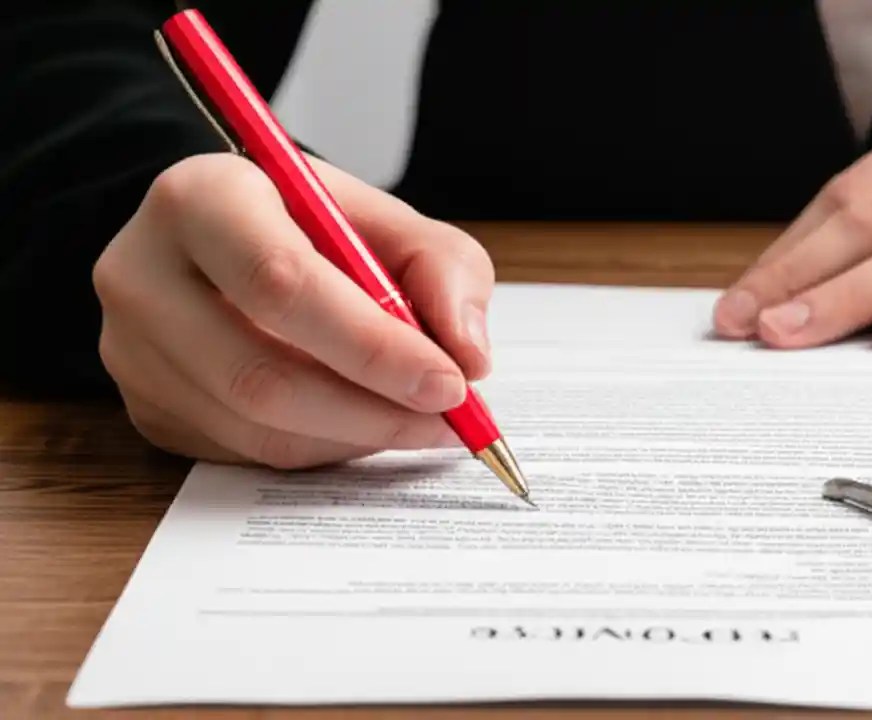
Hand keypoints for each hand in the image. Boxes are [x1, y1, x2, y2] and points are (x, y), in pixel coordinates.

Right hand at [93, 153, 493, 468]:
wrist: (233, 243)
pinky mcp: (147, 408)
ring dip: (356, 437)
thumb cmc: (316, 230)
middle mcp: (143, 273)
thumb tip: (468, 356)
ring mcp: (132, 350)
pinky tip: (362, 422)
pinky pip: (246, 453)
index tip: (449, 381)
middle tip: (447, 420)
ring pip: (255, 427)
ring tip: (418, 421)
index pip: (281, 282)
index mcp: (201, 198)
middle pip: (259, 373)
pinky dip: (323, 448)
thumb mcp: (390, 223)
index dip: (372, 345)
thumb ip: (444, 272)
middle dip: (372, 409)